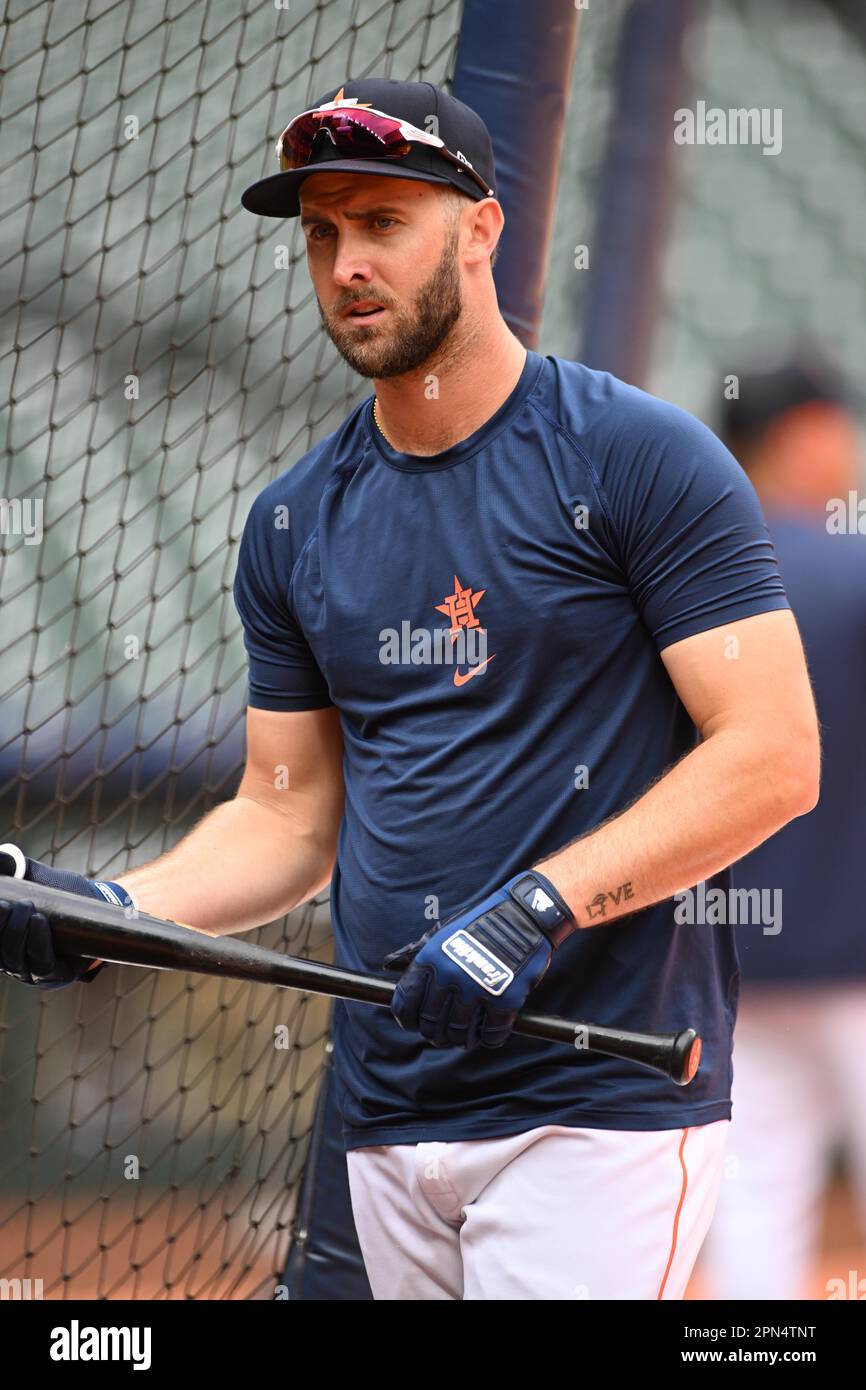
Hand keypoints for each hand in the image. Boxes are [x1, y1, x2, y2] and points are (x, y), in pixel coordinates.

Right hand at [0, 844, 134, 988]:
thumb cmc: (61, 893)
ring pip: (17, 962)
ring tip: (26, 908)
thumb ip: (15, 867)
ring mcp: (34, 973)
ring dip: (18, 935)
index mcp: (5, 943)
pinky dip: (38, 944)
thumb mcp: (34, 878)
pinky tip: (38, 922)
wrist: (98, 903)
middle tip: (9, 905)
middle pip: (2, 954)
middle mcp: (15, 961)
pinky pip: (43, 966)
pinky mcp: (58, 976)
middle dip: (3, 929)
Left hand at [382, 871, 574, 1049]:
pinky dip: (489, 1038)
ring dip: (460, 1039)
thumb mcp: (442, 933)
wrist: (524, 915)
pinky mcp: (504, 1000)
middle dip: (434, 1034)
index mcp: (430, 959)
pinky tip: (489, 1034)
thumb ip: (416, 954)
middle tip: (442, 1035)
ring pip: (458, 1032)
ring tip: (466, 1037)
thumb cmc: (481, 925)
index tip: (412, 1025)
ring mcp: (477, 989)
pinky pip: (491, 1033)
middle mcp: (449, 976)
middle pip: (430, 1023)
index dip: (407, 1020)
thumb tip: (389, 965)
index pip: (405, 1003)